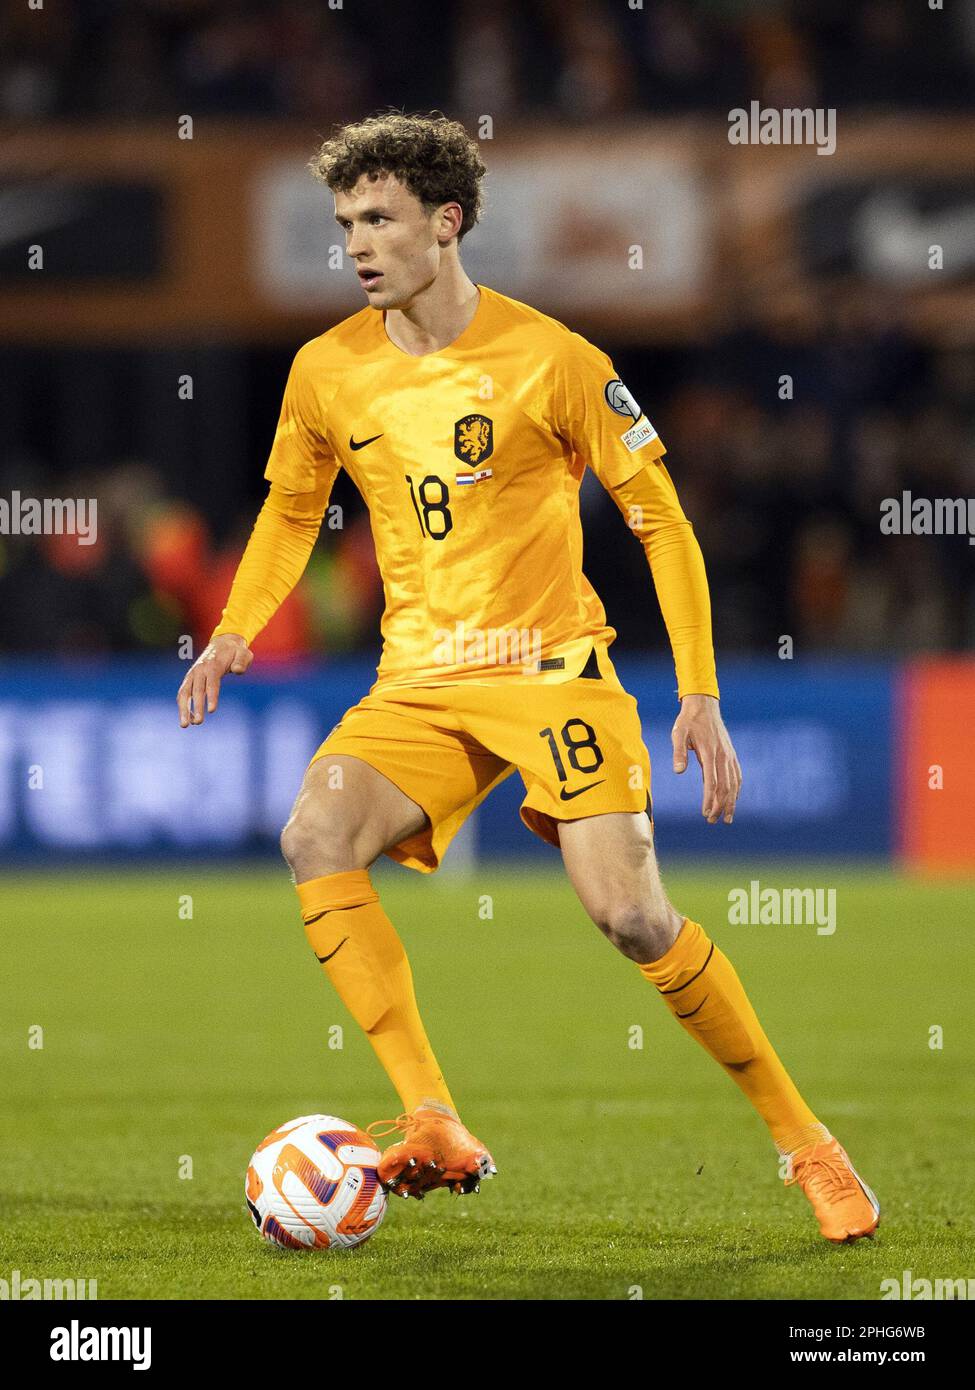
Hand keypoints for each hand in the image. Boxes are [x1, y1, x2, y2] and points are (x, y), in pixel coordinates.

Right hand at [177, 634, 252, 727]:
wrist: (223, 643)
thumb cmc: (236, 651)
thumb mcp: (244, 653)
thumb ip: (241, 661)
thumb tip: (237, 671)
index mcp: (213, 665)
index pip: (212, 683)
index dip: (211, 697)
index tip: (211, 711)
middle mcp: (200, 670)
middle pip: (197, 690)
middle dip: (197, 707)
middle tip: (199, 722)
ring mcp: (193, 674)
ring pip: (185, 692)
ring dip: (184, 709)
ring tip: (185, 725)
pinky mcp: (190, 678)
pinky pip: (183, 693)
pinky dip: (183, 705)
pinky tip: (188, 719)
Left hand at [672, 694, 741, 824]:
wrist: (704, 706)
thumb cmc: (688, 721)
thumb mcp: (678, 733)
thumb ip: (678, 753)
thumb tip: (679, 772)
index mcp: (710, 753)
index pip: (711, 782)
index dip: (709, 800)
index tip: (704, 813)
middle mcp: (723, 756)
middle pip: (725, 787)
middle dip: (720, 806)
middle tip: (712, 821)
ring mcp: (729, 756)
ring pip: (734, 783)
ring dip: (731, 802)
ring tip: (726, 818)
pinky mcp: (731, 755)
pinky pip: (737, 776)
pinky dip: (736, 790)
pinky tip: (733, 800)